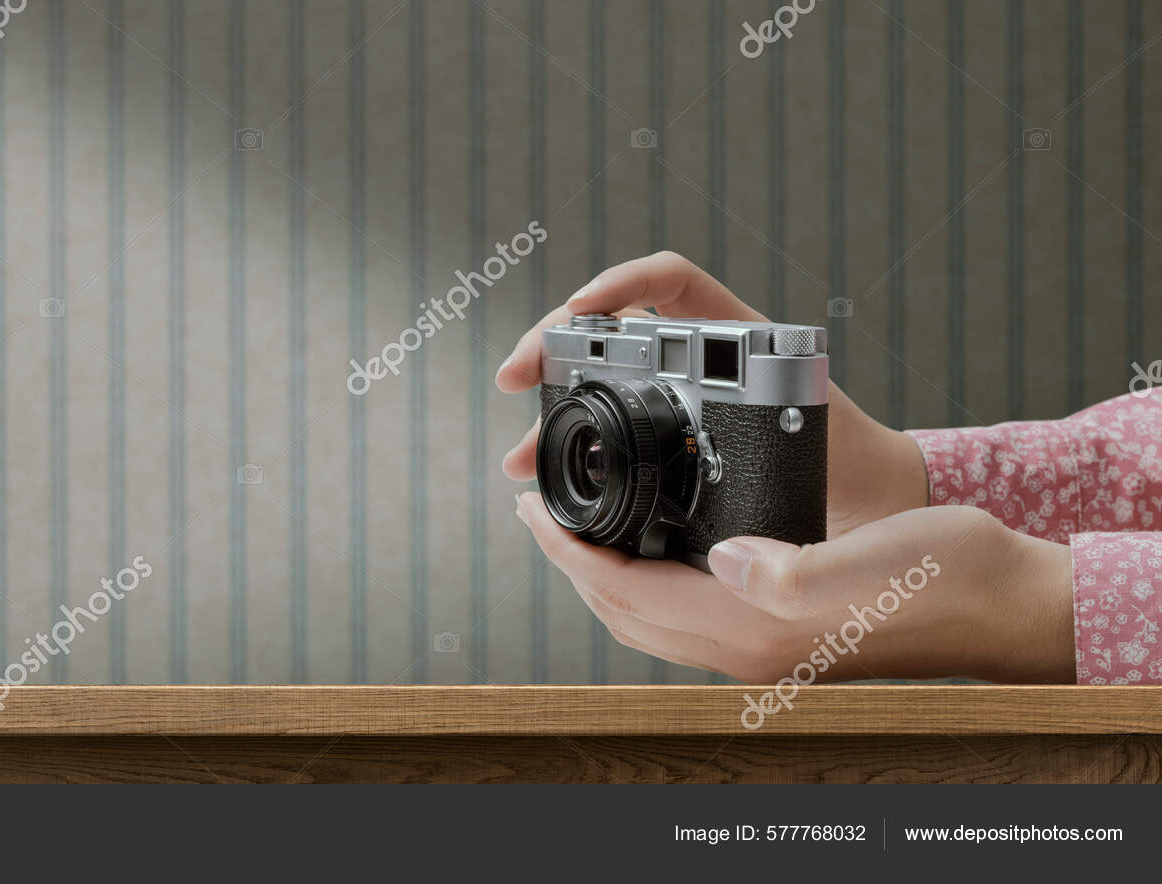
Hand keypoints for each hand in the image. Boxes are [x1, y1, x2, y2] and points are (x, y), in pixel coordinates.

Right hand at [496, 251, 928, 536]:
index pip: (669, 280)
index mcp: (731, 335)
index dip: (620, 282)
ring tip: (519, 458)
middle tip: (513, 376)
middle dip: (549, 346)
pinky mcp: (663, 433)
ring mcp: (672, 393)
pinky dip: (570, 443)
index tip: (580, 309)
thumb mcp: (811, 430)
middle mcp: (693, 356)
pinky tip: (542, 467)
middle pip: (605, 330)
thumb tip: (708, 435)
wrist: (860, 495)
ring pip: (594, 386)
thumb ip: (774, 422)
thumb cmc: (845, 457)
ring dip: (550, 412)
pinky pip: (605, 427)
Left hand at [514, 493, 1074, 683]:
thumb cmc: (944, 573)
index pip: (627, 591)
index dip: (570, 551)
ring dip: (602, 574)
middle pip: (622, 610)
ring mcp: (760, 649)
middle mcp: (746, 648)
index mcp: (754, 627)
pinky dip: (644, 583)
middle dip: (570, 562)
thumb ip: (790, 570)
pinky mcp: (778, 637)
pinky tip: (653, 547)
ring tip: (577, 526)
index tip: (532, 507)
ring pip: (647, 618)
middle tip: (538, 510)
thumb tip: (722, 562)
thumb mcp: (867, 559)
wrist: (1003, 601)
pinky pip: (680, 615)